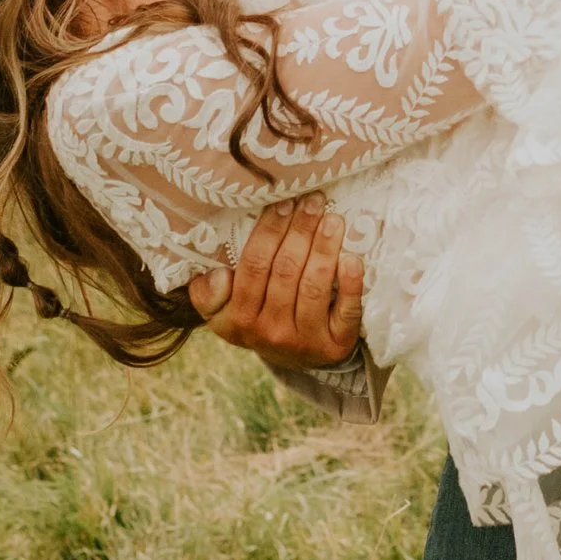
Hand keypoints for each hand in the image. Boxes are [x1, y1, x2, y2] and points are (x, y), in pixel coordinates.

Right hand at [189, 198, 365, 369]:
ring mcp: (305, 340)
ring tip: (332, 220)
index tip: (283, 203)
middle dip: (300, 230)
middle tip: (313, 200)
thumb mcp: (221, 312)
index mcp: (239, 318)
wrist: (294, 358)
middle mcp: (270, 331)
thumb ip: (208, 293)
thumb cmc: (258, 318)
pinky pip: (346, 312)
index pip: (254, 266)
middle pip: (286, 271)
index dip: (269, 231)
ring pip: (313, 286)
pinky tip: (352, 259)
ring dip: (324, 248)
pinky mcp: (336, 345)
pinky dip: (351, 284)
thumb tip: (220, 275)